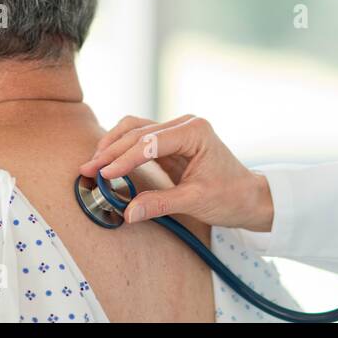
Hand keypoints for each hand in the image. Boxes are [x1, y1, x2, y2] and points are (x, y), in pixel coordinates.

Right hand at [77, 114, 273, 229]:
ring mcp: (176, 131)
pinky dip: (121, 148)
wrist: (249, 197)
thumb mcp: (196, 201)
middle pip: (138, 132)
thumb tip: (128, 212)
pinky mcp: (169, 142)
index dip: (125, 158)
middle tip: (89, 169)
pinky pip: (140, 139)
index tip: (104, 174)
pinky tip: (107, 160)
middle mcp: (184, 125)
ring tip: (93, 164)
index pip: (150, 142)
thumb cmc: (230, 196)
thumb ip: (160, 204)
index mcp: (194, 131)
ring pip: (135, 130)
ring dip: (112, 145)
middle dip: (112, 151)